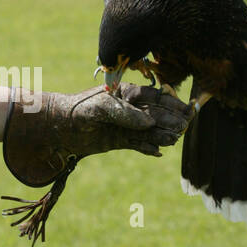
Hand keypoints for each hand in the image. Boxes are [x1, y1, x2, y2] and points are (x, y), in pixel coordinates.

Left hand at [62, 82, 193, 156]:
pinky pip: (138, 144)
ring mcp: (126, 125)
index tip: (186, 110)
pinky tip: (157, 152)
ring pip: (149, 131)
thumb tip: (148, 123)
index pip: (154, 98)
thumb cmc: (78, 110)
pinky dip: (148, 148)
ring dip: (162, 135)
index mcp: (126, 93)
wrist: (60, 128)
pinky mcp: (120, 140)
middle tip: (183, 128)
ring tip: (173, 140)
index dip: (171, 103)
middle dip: (170, 120)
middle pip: (155, 115)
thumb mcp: (100, 108)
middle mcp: (129, 109)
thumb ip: (124, 113)